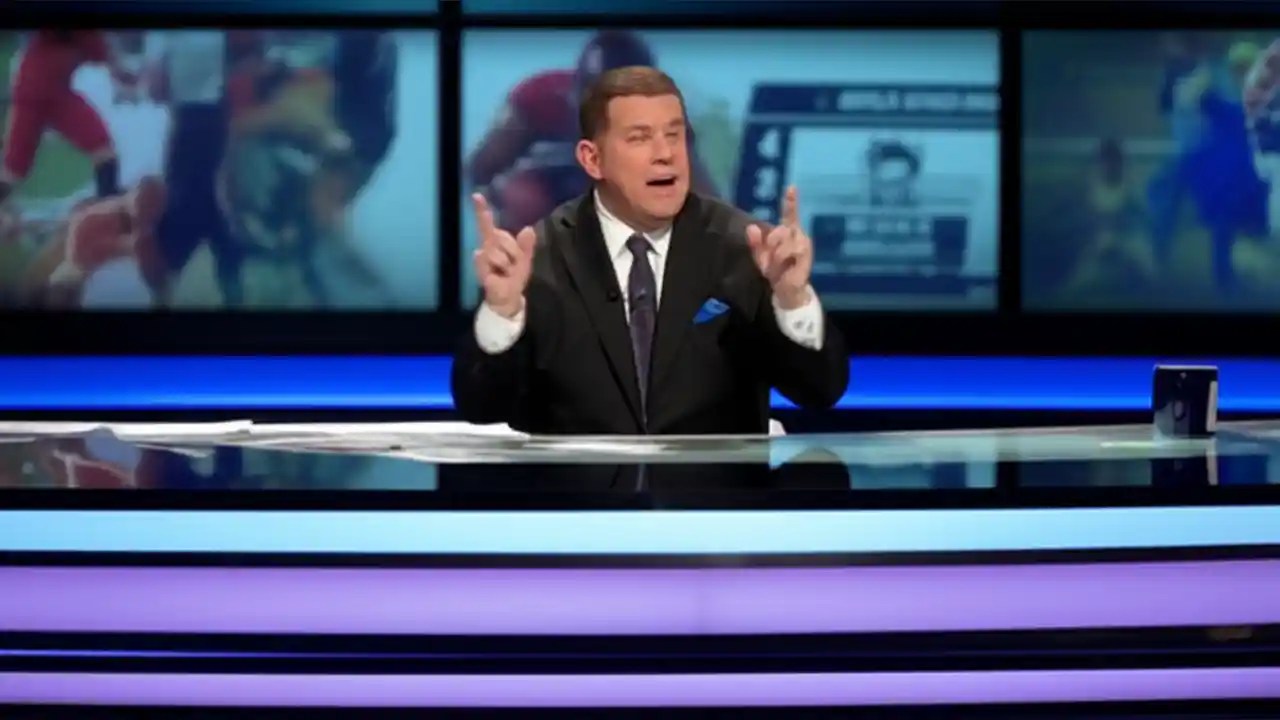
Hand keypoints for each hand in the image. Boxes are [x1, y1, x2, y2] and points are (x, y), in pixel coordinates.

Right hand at [472, 193, 535, 317]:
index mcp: (497, 241)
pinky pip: (485, 259)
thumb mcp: (525, 259)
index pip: (488, 224)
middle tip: (515, 265)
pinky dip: (494, 264)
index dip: (482, 210)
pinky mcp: (481, 270)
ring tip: (507, 272)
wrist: (508, 297)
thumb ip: (527, 245)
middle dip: (514, 251)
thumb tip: (528, 228)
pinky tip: (497, 272)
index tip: (476, 195)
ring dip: (509, 264)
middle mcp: (487, 247)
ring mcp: (483, 258)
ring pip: (497, 251)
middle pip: (502, 237)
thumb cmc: (515, 275)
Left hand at [746, 185, 812, 308]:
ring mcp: (803, 243)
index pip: (790, 213)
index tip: (791, 187)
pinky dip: (783, 258)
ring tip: (776, 265)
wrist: (785, 288)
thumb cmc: (775, 269)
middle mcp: (797, 234)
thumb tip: (751, 227)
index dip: (791, 201)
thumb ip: (755, 242)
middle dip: (771, 244)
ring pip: (784, 240)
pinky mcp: (806, 254)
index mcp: (787, 231)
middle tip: (769, 259)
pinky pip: (790, 250)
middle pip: (780, 229)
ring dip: (776, 254)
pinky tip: (785, 265)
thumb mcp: (760, 255)